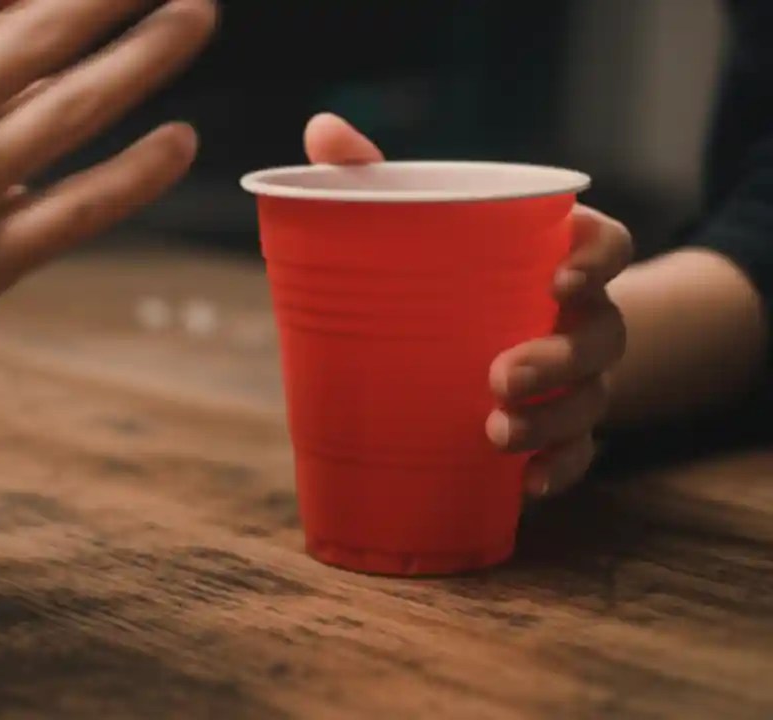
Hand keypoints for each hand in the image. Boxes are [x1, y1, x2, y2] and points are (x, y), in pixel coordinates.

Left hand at [303, 113, 631, 498]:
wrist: (458, 339)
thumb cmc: (439, 267)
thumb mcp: (408, 217)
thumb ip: (369, 175)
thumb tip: (322, 130)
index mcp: (552, 257)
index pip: (605, 244)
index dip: (598, 258)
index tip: (559, 276)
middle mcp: (578, 317)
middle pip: (602, 332)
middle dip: (560, 356)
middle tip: (499, 374)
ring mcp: (574, 378)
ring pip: (592, 398)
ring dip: (553, 419)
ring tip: (495, 432)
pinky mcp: (558, 429)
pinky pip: (579, 454)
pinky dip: (560, 469)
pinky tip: (527, 485)